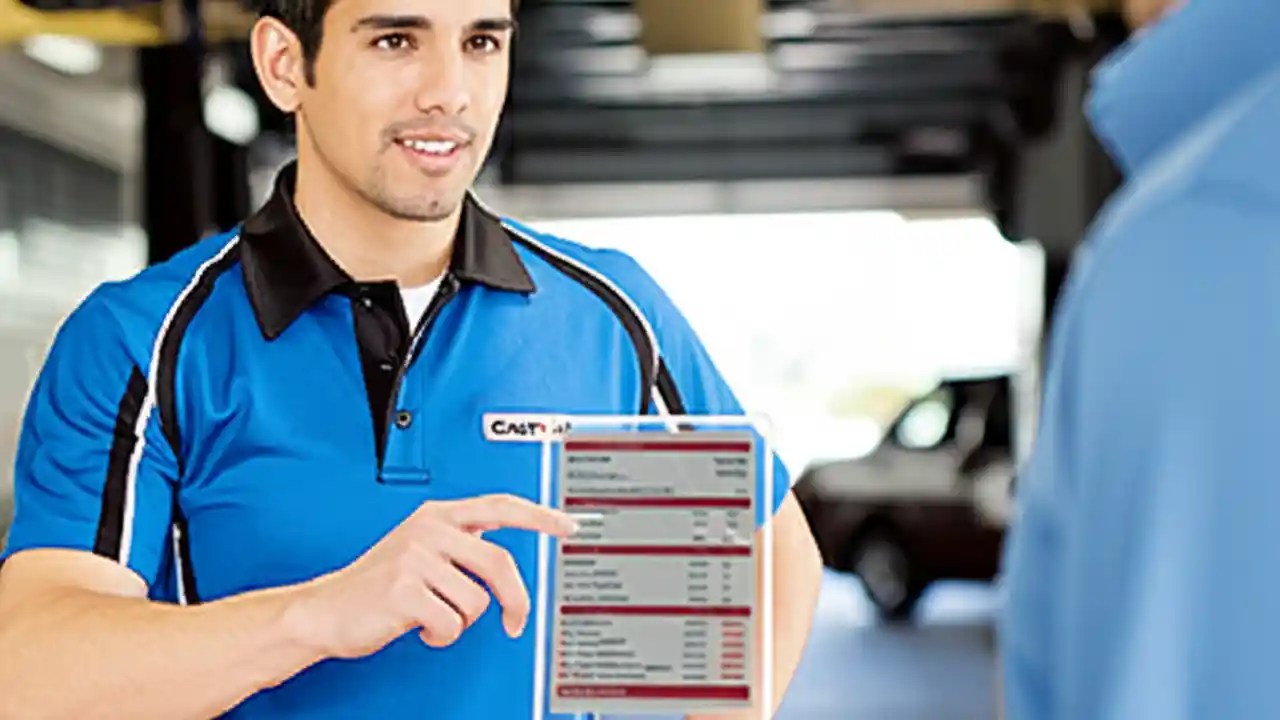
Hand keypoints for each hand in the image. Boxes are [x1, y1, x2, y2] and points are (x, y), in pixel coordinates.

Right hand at [290, 494, 577, 659]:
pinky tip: (418, 627)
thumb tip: (501, 557)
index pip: (500, 506)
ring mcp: (415, 558)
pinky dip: (440, 636)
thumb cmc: (375, 585)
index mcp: (437, 516)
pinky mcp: (405, 590)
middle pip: (499, 562)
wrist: (325, 610)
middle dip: (515, 599)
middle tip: (515, 622)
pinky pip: (451, 624)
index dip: (538, 515)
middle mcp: (429, 530)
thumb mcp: (418, 549)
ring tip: (432, 616)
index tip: (567, 525)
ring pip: (476, 601)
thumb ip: (458, 543)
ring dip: (459, 621)